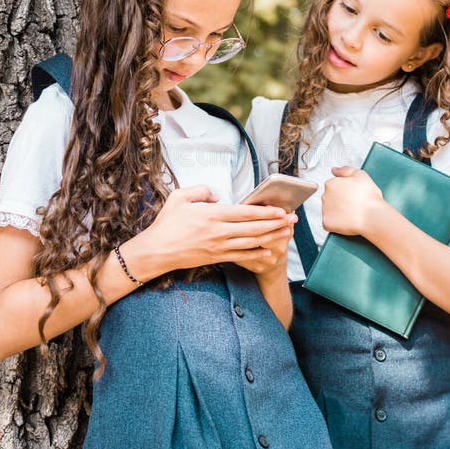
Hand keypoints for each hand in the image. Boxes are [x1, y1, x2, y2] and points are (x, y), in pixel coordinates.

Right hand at [130, 186, 294, 278]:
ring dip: (271, 238)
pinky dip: (256, 254)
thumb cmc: (167, 223)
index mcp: (211, 214)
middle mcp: (218, 232)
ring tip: (286, 234)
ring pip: (251, 242)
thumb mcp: (180, 197)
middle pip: (253, 228)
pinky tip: (269, 252)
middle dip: (275, 224)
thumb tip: (218, 195)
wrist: (156, 251)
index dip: (265, 212)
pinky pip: (241, 256)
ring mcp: (218, 246)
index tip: (281, 210)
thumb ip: (201, 190)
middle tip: (293, 220)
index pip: (245, 213)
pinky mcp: (216, 257)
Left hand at [322, 167, 383, 236]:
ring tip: (352, 213)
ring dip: (338, 212)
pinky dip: (337, 224)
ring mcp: (325, 210)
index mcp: (331, 184)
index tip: (353, 195)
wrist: (372, 216)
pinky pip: (329, 223)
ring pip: (330, 211)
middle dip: (339, 201)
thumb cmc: (368, 197)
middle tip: (353, 204)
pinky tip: (347, 221)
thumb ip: (345, 170)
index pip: (333, 186)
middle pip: (330, 198)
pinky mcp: (326, 223)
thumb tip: (334, 170)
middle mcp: (324, 196)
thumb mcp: (360, 175)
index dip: (345, 191)